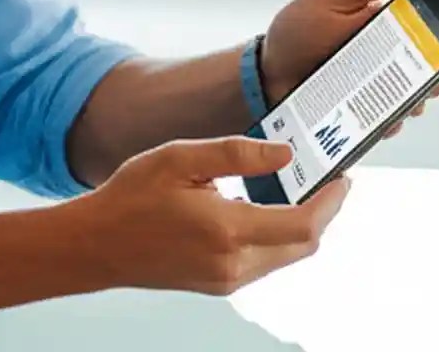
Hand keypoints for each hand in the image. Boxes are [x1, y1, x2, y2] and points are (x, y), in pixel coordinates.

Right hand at [75, 137, 349, 295]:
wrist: (96, 245)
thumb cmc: (131, 197)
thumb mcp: (182, 158)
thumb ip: (237, 154)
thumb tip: (285, 153)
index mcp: (227, 231)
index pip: (304, 224)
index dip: (332, 201)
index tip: (343, 178)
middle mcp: (232, 264)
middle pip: (303, 245)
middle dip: (323, 213)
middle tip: (328, 181)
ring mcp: (226, 280)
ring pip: (287, 256)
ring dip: (300, 226)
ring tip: (300, 189)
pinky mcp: (218, 285)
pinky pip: (265, 262)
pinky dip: (277, 237)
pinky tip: (266, 209)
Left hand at [261, 0, 438, 136]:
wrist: (266, 76)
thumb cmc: (298, 30)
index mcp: (387, 17)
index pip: (431, 13)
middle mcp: (390, 52)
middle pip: (434, 59)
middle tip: (435, 73)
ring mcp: (381, 85)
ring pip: (418, 94)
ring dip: (419, 97)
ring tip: (407, 101)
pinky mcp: (369, 113)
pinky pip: (391, 121)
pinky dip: (391, 122)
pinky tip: (381, 120)